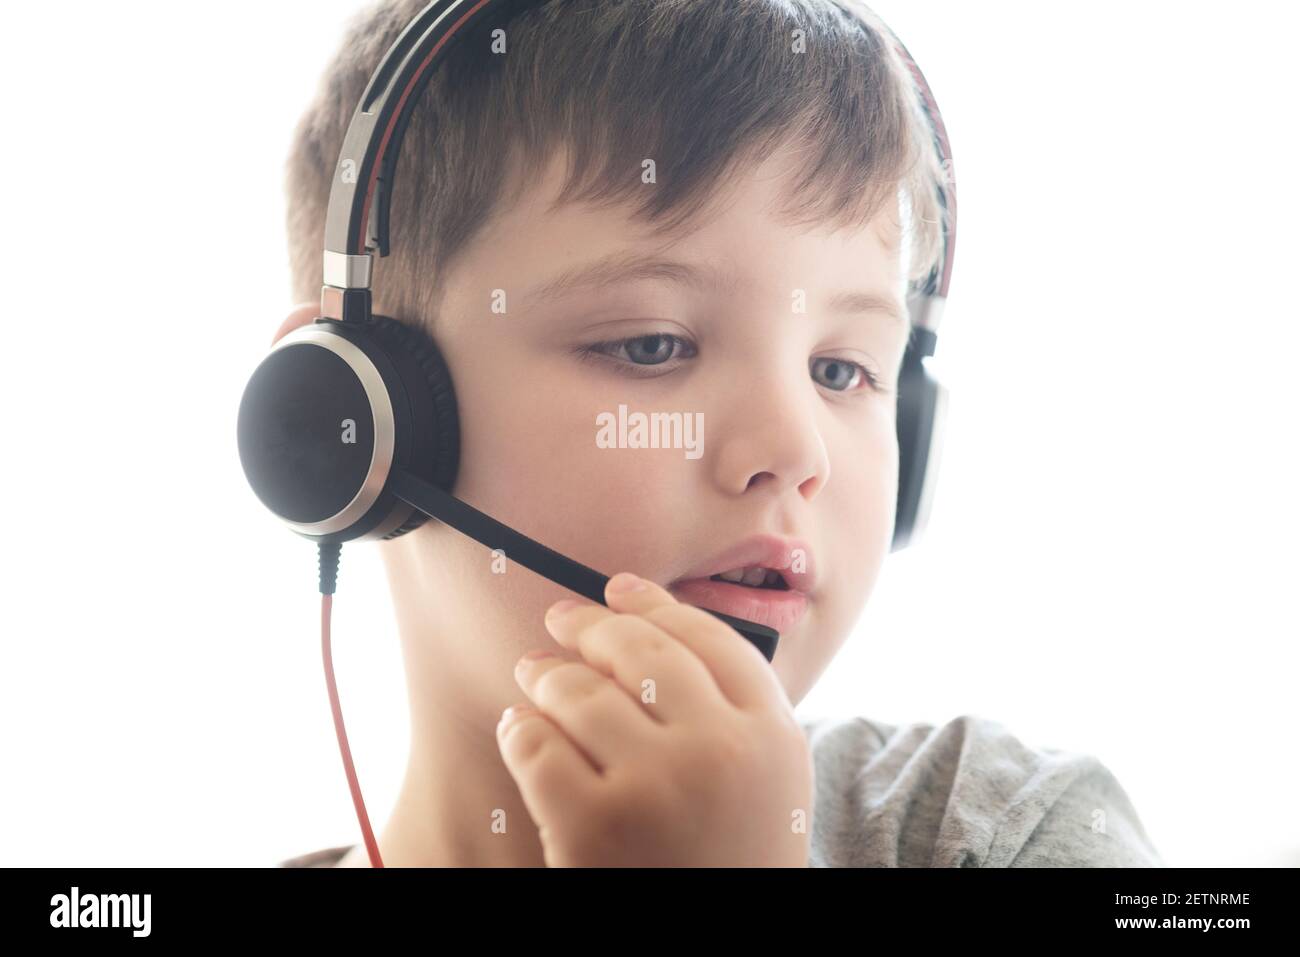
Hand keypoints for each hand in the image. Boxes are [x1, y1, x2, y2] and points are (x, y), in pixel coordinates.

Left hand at [496, 572, 813, 866]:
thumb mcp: (769, 781)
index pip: (706, 639)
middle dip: (591, 628)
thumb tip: (644, 623)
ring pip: (580, 692)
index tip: (619, 589)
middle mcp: (719, 753)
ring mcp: (655, 789)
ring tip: (532, 676)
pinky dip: (519, 730)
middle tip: (561, 621)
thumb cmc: (736, 859)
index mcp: (771, 736)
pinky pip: (538, 747)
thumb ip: (733, 708)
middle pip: (642, 654)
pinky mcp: (592, 830)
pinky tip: (518, 729)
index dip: (654, 605)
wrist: (726, 953)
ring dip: (545, 675)